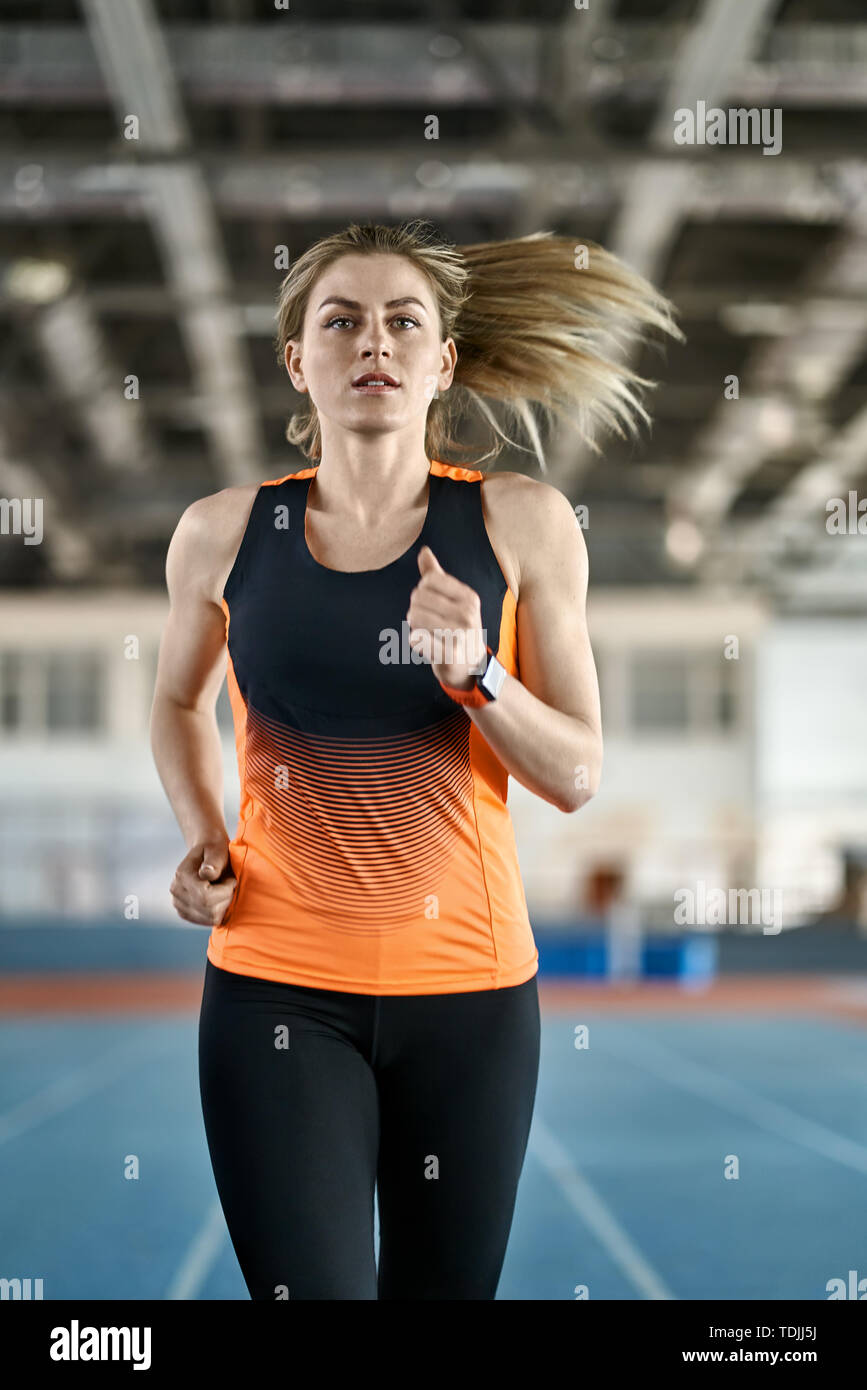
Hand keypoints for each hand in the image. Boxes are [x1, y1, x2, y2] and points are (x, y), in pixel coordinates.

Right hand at [170, 837, 236, 925]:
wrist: (206, 853)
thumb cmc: (215, 851)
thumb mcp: (217, 850)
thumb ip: (214, 862)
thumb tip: (207, 874)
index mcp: (182, 875)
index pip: (206, 897)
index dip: (226, 891)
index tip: (231, 879)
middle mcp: (176, 891)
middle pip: (209, 909)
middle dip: (226, 898)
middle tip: (229, 884)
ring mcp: (178, 904)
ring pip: (210, 917)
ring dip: (223, 905)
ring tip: (222, 890)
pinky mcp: (185, 913)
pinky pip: (208, 921)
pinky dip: (219, 912)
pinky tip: (219, 898)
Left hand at [406, 546, 487, 688]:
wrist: (472, 666)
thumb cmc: (458, 628)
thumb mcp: (455, 600)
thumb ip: (437, 576)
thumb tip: (424, 551)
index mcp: (469, 597)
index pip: (428, 580)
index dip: (422, 591)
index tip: (431, 604)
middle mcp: (467, 614)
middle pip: (417, 598)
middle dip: (415, 609)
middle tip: (427, 622)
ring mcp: (459, 635)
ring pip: (414, 617)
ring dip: (414, 626)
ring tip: (427, 633)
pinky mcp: (449, 655)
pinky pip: (416, 639)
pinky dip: (415, 642)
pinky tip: (427, 645)